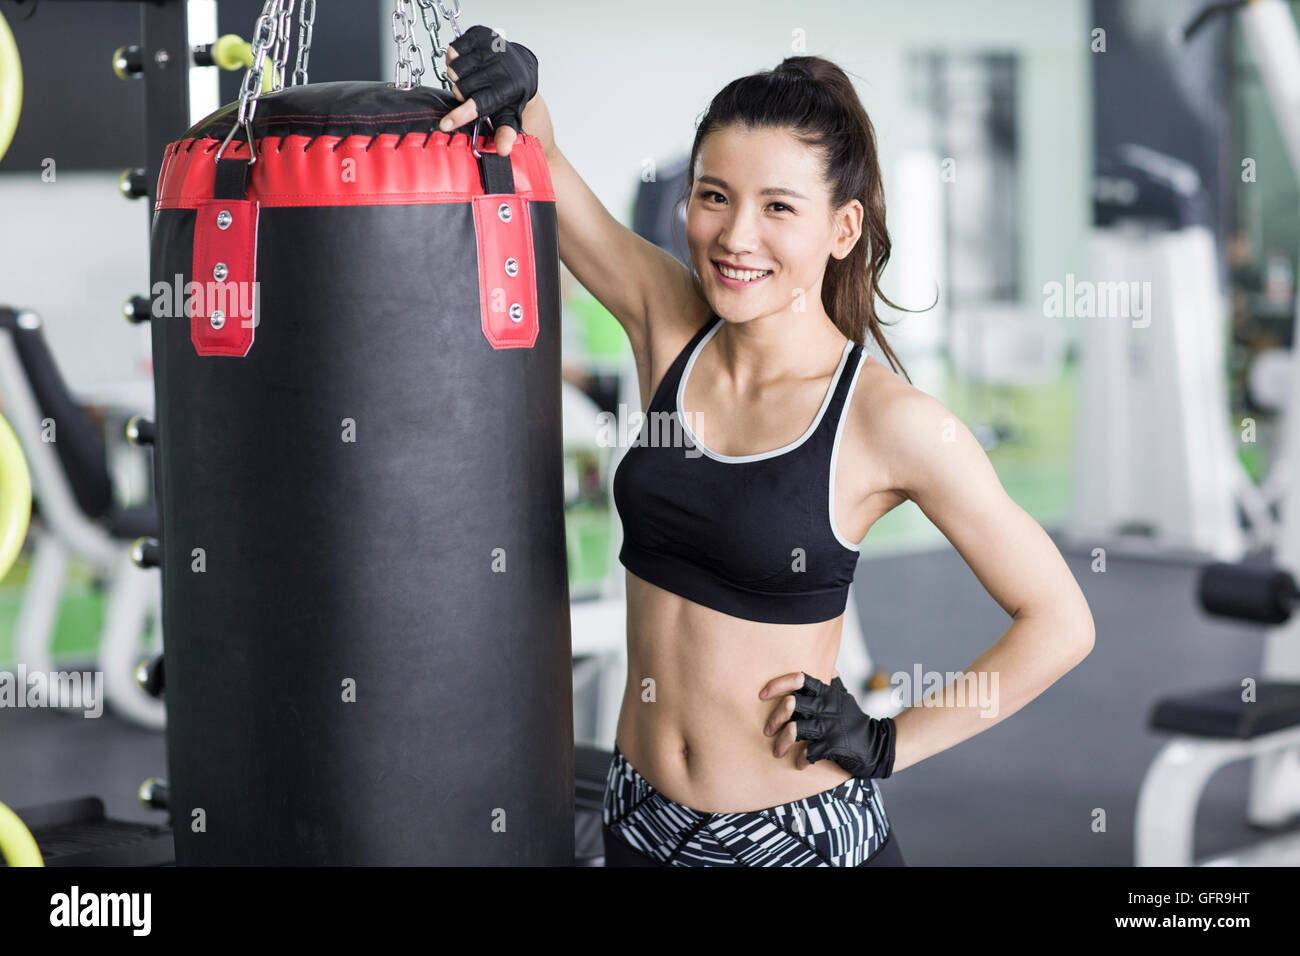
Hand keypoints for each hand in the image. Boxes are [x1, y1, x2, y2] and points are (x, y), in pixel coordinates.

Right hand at [437, 24, 538, 157]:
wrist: (519, 65)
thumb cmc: (511, 93)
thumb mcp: (511, 114)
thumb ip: (506, 132)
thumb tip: (503, 150)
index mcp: (507, 90)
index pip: (479, 105)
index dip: (461, 115)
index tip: (445, 125)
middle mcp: (499, 67)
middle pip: (461, 88)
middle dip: (461, 94)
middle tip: (471, 92)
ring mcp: (489, 48)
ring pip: (455, 68)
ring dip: (457, 76)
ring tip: (468, 78)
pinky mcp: (480, 34)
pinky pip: (454, 49)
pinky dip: (454, 58)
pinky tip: (464, 63)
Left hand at [760, 672, 895, 778]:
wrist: (878, 745)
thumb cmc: (852, 720)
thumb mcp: (842, 696)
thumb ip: (830, 682)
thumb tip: (826, 664)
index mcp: (825, 693)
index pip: (799, 679)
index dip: (778, 684)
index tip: (762, 694)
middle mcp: (826, 706)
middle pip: (791, 704)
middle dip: (775, 718)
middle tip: (768, 730)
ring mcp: (830, 726)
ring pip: (795, 730)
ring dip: (782, 742)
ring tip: (777, 752)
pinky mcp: (834, 745)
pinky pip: (809, 752)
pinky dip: (802, 759)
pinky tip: (800, 762)